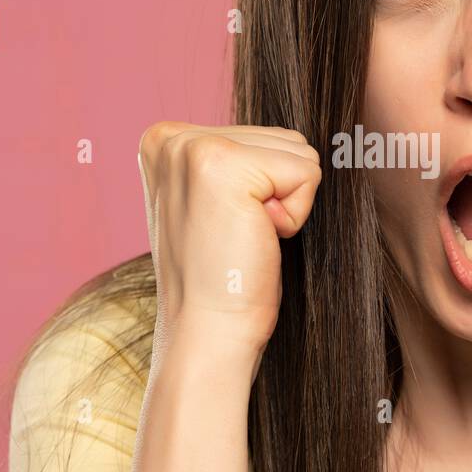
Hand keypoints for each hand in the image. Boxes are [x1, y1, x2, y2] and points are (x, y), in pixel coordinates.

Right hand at [137, 122, 321, 383]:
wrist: (207, 334)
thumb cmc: (221, 279)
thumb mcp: (213, 205)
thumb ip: (235, 164)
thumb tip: (292, 143)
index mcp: (164, 141)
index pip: (262, 138)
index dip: (264, 190)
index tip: (227, 227)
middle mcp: (171, 137)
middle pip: (282, 139)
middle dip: (278, 193)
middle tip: (238, 237)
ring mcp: (192, 146)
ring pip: (298, 151)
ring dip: (287, 202)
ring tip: (244, 237)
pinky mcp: (222, 164)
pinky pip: (307, 171)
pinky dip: (296, 213)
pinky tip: (256, 239)